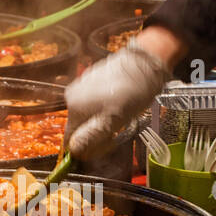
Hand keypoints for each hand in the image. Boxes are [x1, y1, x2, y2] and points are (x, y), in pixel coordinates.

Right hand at [65, 38, 171, 159]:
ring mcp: (81, 86)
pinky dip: (103, 108)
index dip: (87, 148)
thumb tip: (74, 150)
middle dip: (96, 134)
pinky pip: (92, 103)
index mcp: (75, 108)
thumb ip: (91, 137)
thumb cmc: (131, 94)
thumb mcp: (113, 121)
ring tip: (119, 115)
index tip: (106, 143)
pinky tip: (118, 103)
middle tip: (116, 132)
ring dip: (100, 121)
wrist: (144, 65)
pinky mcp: (91, 80)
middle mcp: (72, 97)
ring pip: (86, 116)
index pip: (71, 140)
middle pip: (79, 128)